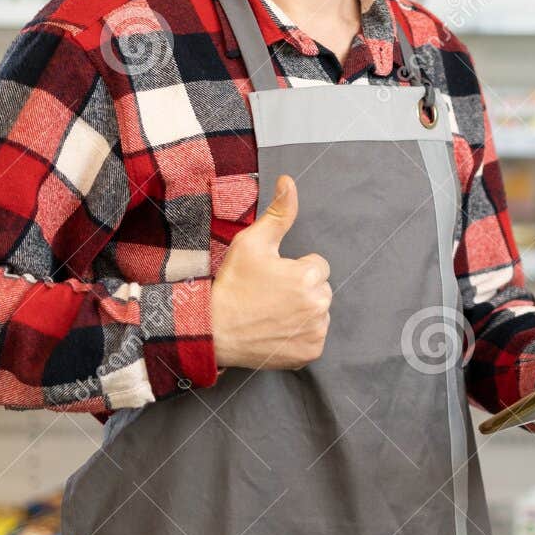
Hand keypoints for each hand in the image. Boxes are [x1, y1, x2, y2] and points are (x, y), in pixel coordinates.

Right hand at [210, 175, 331, 369]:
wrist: (213, 330)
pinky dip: (299, 335)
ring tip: (272, 313)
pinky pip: (314, 337)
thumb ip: (279, 213)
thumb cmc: (232, 285)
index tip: (272, 278)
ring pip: (318, 313)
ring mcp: (316, 331)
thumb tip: (289, 182)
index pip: (317, 266)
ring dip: (302, 312)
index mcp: (310, 275)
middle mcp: (319, 304)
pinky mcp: (311, 352)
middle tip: (270, 296)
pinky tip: (277, 331)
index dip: (294, 269)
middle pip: (320, 289)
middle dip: (301, 289)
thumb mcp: (252, 243)